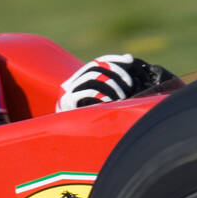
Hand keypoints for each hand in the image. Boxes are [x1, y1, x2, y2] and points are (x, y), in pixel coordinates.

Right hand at [56, 54, 173, 110]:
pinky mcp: (68, 102)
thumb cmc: (93, 120)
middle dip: (116, 72)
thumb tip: (128, 57)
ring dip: (111, 85)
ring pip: (92, 77)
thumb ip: (113, 79)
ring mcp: (67, 92)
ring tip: (121, 96)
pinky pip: (88, 91)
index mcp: (78, 80)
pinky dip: (103, 94)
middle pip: (95, 67)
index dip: (114, 59)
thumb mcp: (103, 98)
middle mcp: (70, 83)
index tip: (129, 60)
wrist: (72, 140)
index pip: (97, 61)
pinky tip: (111, 102)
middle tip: (129, 84)